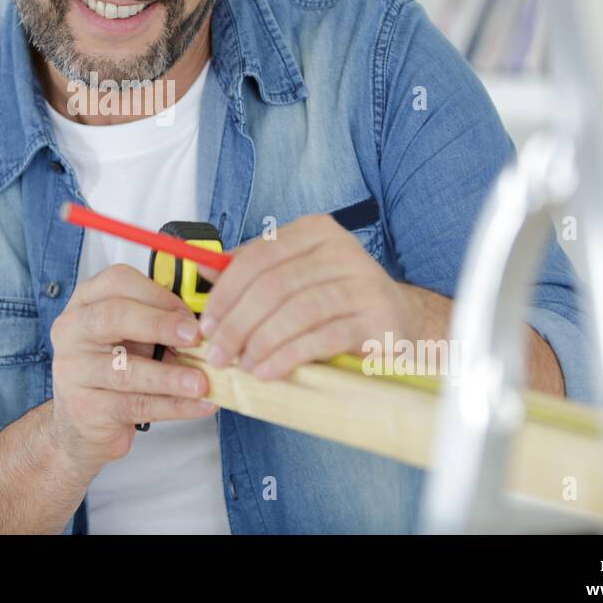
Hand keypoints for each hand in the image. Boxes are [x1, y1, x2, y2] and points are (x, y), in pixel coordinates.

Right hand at [47, 264, 216, 472]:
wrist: (81, 422)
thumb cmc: (112, 368)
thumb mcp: (132, 336)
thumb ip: (160, 324)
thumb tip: (205, 326)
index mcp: (86, 302)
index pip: (117, 282)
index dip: (158, 295)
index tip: (190, 313)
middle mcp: (73, 331)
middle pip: (113, 317)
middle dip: (160, 324)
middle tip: (197, 337)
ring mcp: (73, 371)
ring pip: (125, 370)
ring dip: (171, 376)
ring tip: (202, 382)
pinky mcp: (86, 409)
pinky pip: (135, 406)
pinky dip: (173, 406)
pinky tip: (198, 405)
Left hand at [198, 214, 441, 380]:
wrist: (399, 322)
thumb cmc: (336, 301)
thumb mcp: (294, 277)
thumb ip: (252, 272)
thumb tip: (204, 272)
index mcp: (315, 232)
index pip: (258, 256)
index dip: (226, 292)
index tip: (205, 323)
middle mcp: (342, 250)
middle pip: (274, 285)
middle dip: (237, 323)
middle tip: (217, 352)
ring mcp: (364, 284)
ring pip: (297, 310)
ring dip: (260, 342)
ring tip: (241, 365)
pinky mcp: (378, 320)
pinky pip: (323, 337)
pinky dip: (288, 356)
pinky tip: (267, 370)